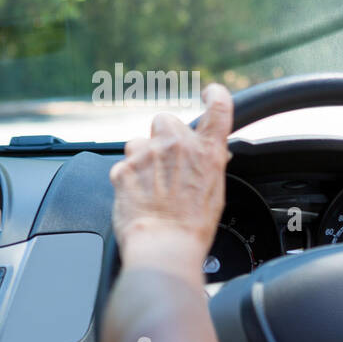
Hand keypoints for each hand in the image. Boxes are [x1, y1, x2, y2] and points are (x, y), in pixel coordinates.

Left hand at [109, 84, 233, 274]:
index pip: (218, 109)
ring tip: (149, 186)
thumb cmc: (191, 229)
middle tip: (166, 163)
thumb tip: (208, 157)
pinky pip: (124, 165)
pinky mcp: (124, 169)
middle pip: (165, 120)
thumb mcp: (214, 194)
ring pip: (139, 142)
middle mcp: (177, 147)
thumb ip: (208, 166)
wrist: (163, 248)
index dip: (216, 96)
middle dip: (163, 137)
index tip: (211, 93)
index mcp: (206, 153)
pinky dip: (128, 179)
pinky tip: (137, 198)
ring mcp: (148, 155)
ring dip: (142, 157)